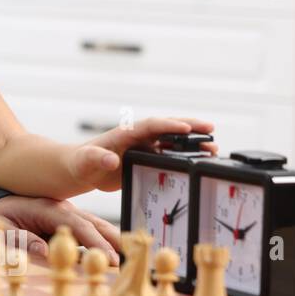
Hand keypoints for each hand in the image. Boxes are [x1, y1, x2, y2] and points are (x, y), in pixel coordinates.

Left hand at [0, 194, 121, 265]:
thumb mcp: (2, 228)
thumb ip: (21, 239)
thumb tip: (45, 253)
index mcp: (47, 208)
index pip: (77, 225)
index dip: (94, 242)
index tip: (109, 258)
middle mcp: (62, 209)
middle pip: (93, 223)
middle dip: (113, 241)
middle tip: (131, 259)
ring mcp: (66, 215)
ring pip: (96, 226)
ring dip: (113, 240)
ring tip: (132, 256)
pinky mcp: (67, 222)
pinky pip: (89, 231)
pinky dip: (104, 240)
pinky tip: (117, 253)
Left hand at [67, 116, 215, 191]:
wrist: (82, 170)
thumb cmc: (81, 163)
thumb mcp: (86, 161)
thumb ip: (96, 159)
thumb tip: (110, 160)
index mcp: (126, 133)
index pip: (151, 125)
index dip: (168, 126)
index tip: (186, 128)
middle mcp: (139, 138)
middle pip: (168, 129)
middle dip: (189, 127)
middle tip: (210, 128)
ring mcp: (145, 148)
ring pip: (173, 143)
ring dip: (192, 144)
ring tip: (213, 148)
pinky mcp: (147, 160)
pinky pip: (170, 157)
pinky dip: (185, 158)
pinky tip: (199, 163)